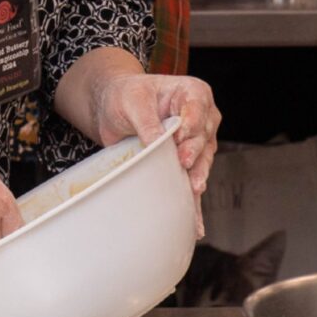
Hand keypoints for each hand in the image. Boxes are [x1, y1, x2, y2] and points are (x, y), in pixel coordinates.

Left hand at [88, 72, 220, 237]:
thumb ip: (147, 120)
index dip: (191, 123)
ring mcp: (197, 141)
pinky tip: (195, 223)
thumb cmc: (125, 95)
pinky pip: (192, 181)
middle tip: (184, 163)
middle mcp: (201, 117)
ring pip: (202, 161)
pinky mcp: (186, 162)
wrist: (112, 108)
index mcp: (192, 93)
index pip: (197, 108)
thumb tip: (157, 142)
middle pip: (203, 136)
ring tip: (193, 189)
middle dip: (195, 152)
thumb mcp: (132, 100)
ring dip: (197, 176)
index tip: (181, 136)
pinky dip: (193, 202)